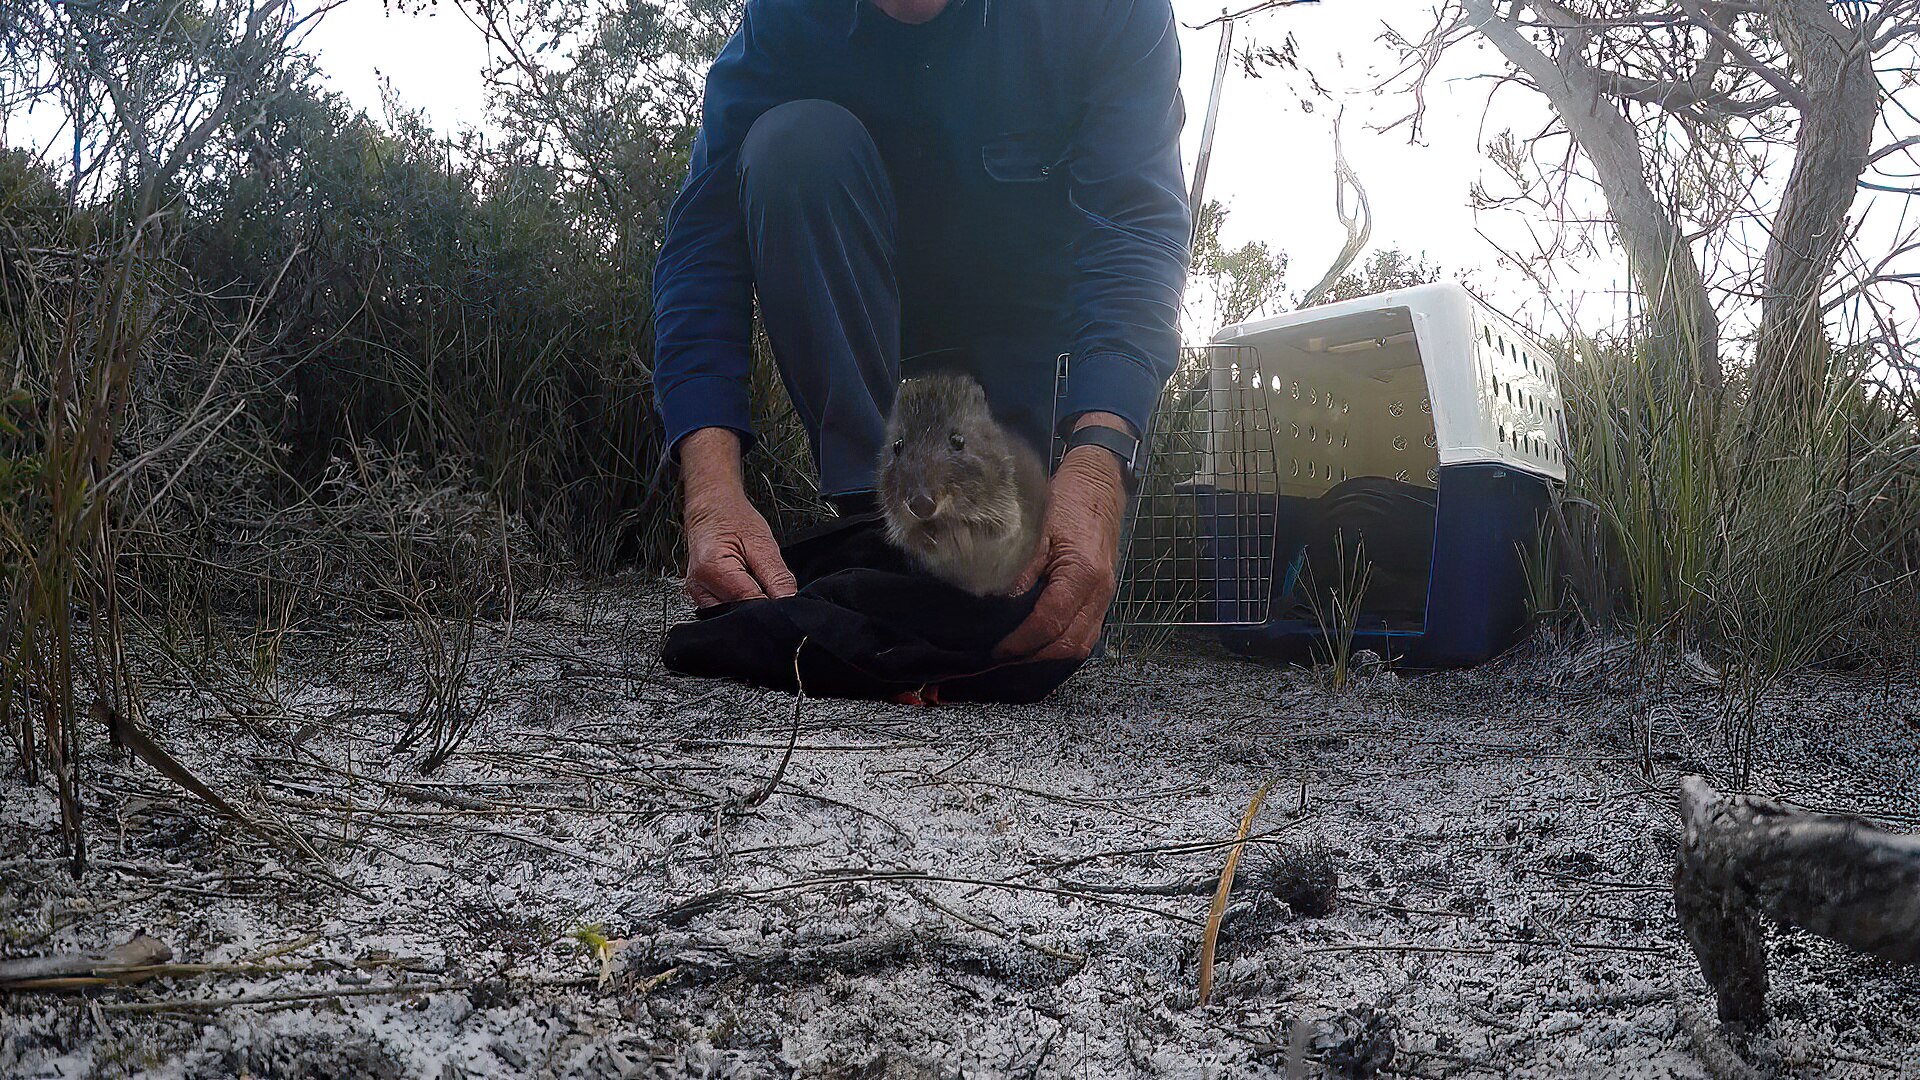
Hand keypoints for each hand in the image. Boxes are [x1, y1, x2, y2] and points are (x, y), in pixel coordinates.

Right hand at [680, 428, 798, 607]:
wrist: (711, 510)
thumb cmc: (732, 519)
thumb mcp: (762, 542)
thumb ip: (777, 576)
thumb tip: (789, 603)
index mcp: (713, 569)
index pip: (750, 603)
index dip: (772, 605)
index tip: (786, 600)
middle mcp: (700, 588)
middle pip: (739, 615)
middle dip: (762, 609)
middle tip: (774, 589)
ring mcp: (699, 596)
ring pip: (733, 617)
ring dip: (752, 607)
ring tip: (758, 583)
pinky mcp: (704, 600)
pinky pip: (728, 612)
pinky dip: (743, 605)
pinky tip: (750, 590)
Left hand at [995, 420, 1128, 661]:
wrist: (1098, 484)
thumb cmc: (1068, 500)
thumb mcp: (1036, 531)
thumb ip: (1020, 571)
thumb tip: (997, 606)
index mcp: (1083, 574)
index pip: (1050, 623)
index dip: (1020, 642)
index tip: (995, 650)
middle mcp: (1100, 591)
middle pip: (1069, 644)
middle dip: (1033, 659)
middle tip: (1000, 661)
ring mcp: (1105, 596)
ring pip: (1081, 645)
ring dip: (1048, 658)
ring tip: (1016, 660)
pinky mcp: (1102, 596)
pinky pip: (1085, 633)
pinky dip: (1061, 646)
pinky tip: (1039, 648)